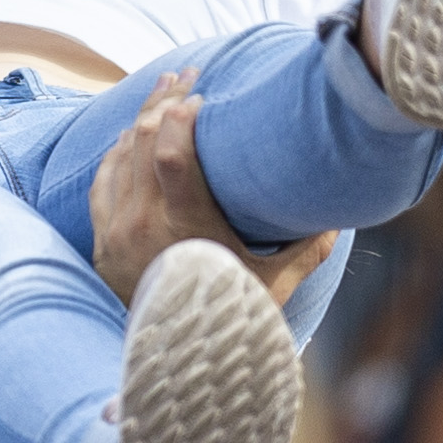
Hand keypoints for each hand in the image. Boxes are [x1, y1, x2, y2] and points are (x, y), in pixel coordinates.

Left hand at [89, 73, 338, 307]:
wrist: (176, 364)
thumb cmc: (230, 319)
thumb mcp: (274, 286)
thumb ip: (307, 249)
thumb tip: (341, 214)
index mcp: (184, 228)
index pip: (170, 154)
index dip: (181, 115)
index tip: (203, 96)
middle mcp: (142, 225)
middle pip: (143, 142)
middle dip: (166, 102)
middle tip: (190, 78)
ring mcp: (115, 233)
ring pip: (120, 155)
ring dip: (142, 118)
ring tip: (167, 89)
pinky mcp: (101, 242)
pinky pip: (103, 179)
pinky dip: (120, 150)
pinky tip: (135, 132)